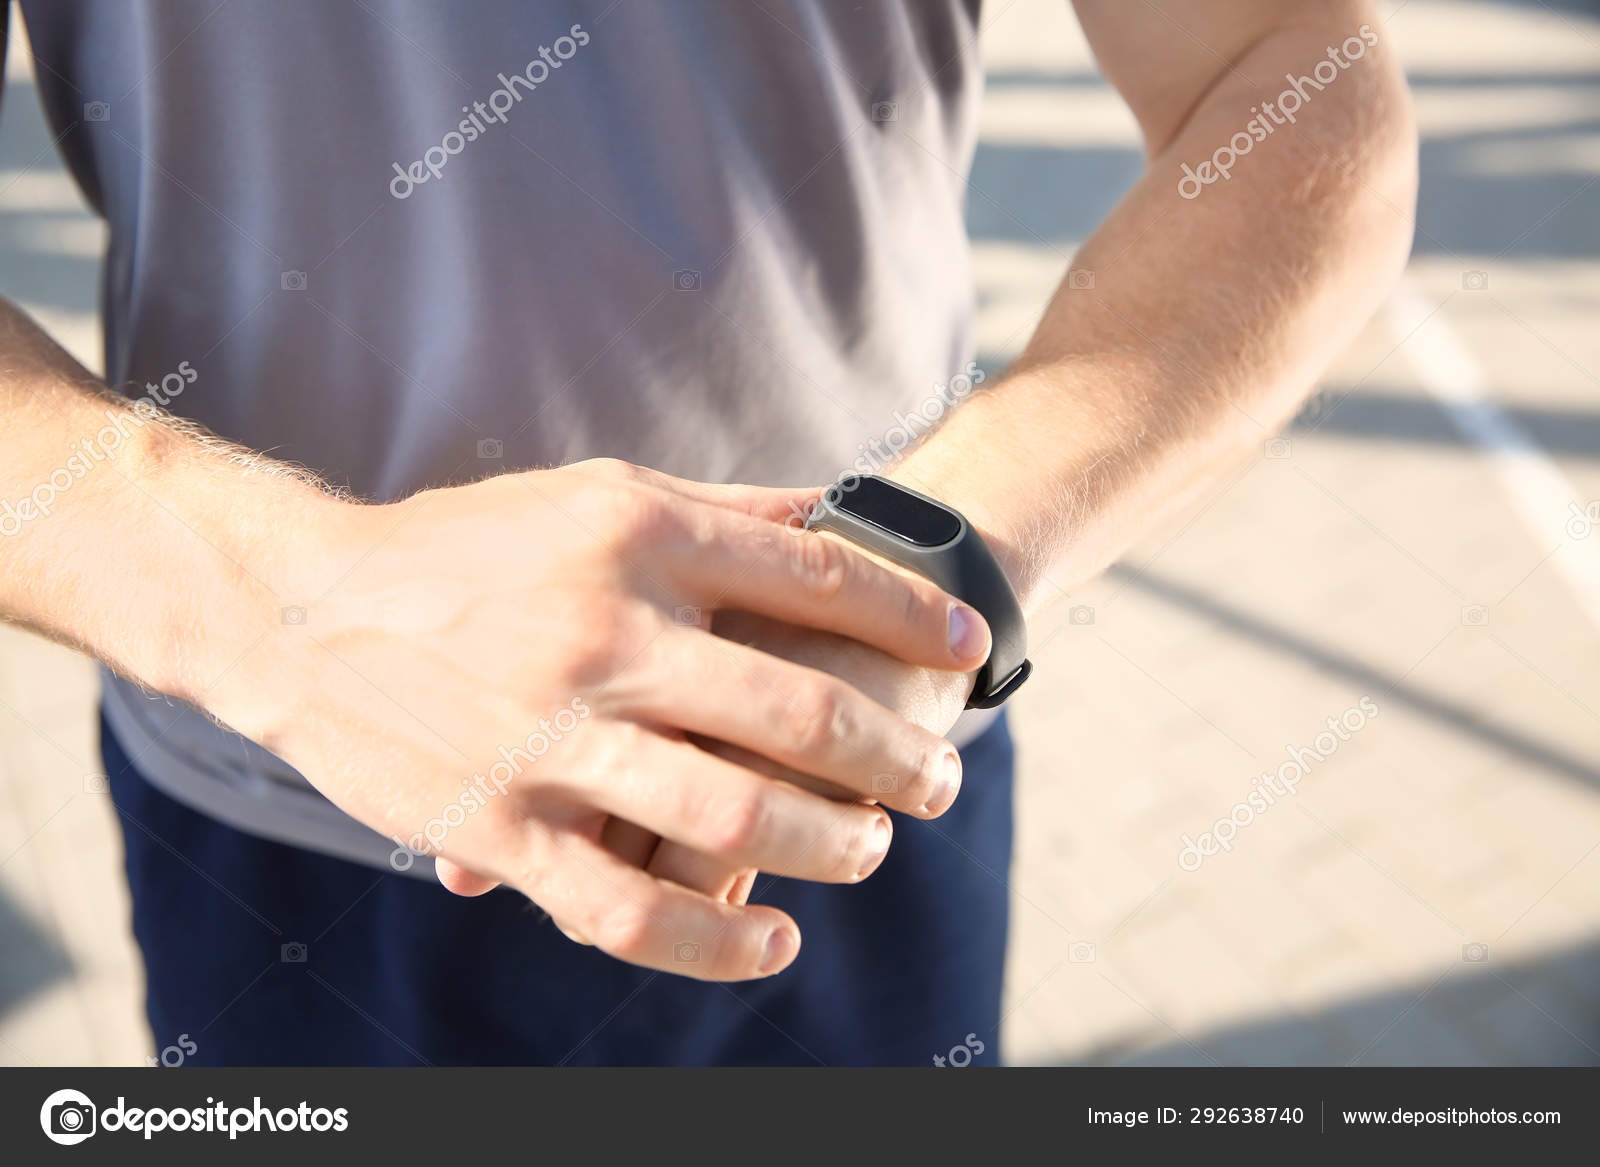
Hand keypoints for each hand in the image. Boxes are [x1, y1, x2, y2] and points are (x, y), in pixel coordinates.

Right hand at [206, 459, 987, 979]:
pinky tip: (772, 943)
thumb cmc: (469, 546)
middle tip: (936, 783)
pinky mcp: (499, 829)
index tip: (968, 648)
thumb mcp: (595, 494)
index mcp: (637, 535)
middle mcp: (605, 632)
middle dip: (893, 755)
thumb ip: (721, 511)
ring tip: (871, 850)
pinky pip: (627, 908)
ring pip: (730, 815)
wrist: (303, 609)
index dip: (911, 616)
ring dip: (828, 844)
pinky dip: (714, 940)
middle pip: (796, 708)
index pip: (816, 575)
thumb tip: (839, 507)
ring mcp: (551, 737)